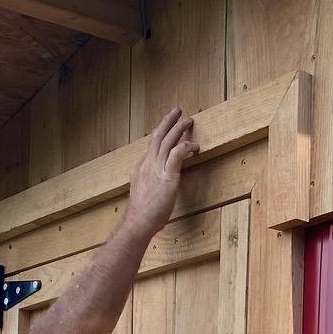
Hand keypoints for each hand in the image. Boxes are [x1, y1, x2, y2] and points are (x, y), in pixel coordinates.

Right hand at [124, 109, 197, 240]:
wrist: (138, 222)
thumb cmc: (142, 214)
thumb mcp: (142, 193)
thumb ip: (148, 184)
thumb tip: (155, 183)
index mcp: (141, 168)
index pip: (151, 146)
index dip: (160, 134)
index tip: (168, 128)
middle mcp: (148, 164)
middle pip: (158, 136)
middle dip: (168, 122)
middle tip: (177, 111)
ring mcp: (157, 169)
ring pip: (167, 140)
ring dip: (179, 128)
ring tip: (188, 120)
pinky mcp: (167, 176)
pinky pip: (176, 154)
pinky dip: (186, 146)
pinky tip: (194, 145)